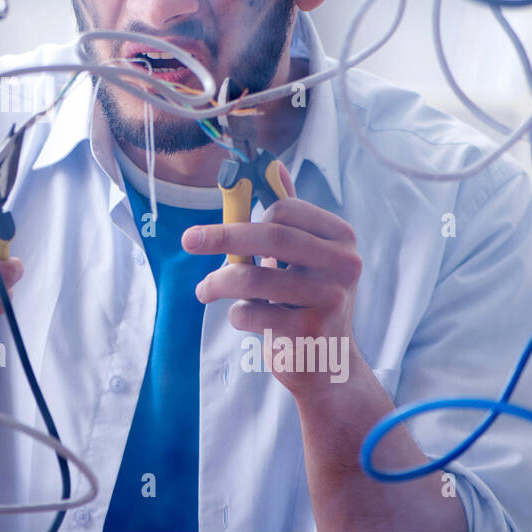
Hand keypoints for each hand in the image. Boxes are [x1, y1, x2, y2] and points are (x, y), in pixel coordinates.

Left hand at [181, 164, 362, 398]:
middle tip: (188, 240)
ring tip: (205, 290)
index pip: (285, 209)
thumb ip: (288, 215)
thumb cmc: (307, 302)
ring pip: (252, 277)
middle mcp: (343, 264)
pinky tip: (246, 319)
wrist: (327, 366)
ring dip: (217, 283)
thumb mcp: (302, 256)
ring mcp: (330, 299)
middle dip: (221, 236)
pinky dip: (237, 315)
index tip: (218, 226)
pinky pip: (250, 313)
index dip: (246, 216)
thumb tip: (272, 165)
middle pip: (270, 236)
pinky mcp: (309, 331)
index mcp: (340, 238)